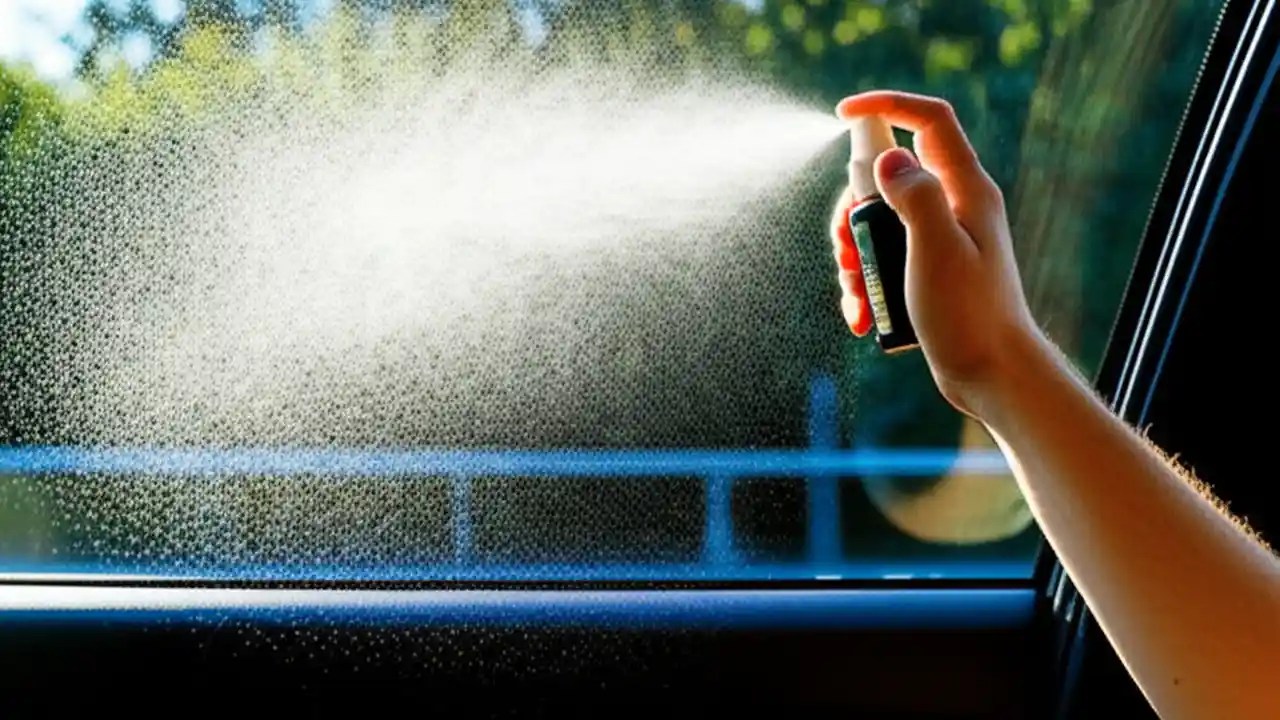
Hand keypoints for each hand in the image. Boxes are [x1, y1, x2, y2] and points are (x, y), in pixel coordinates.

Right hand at [830, 90, 1039, 416]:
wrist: (994, 375)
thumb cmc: (971, 316)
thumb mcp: (937, 250)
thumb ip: (915, 196)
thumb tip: (886, 160)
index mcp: (966, 189)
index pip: (929, 120)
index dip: (887, 105)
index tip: (841, 113)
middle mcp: (955, 207)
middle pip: (887, 177)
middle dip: (852, 211)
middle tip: (845, 251)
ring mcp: (941, 239)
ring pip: (878, 223)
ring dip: (853, 256)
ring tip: (854, 295)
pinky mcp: (928, 271)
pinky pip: (883, 260)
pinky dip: (864, 283)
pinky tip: (861, 317)